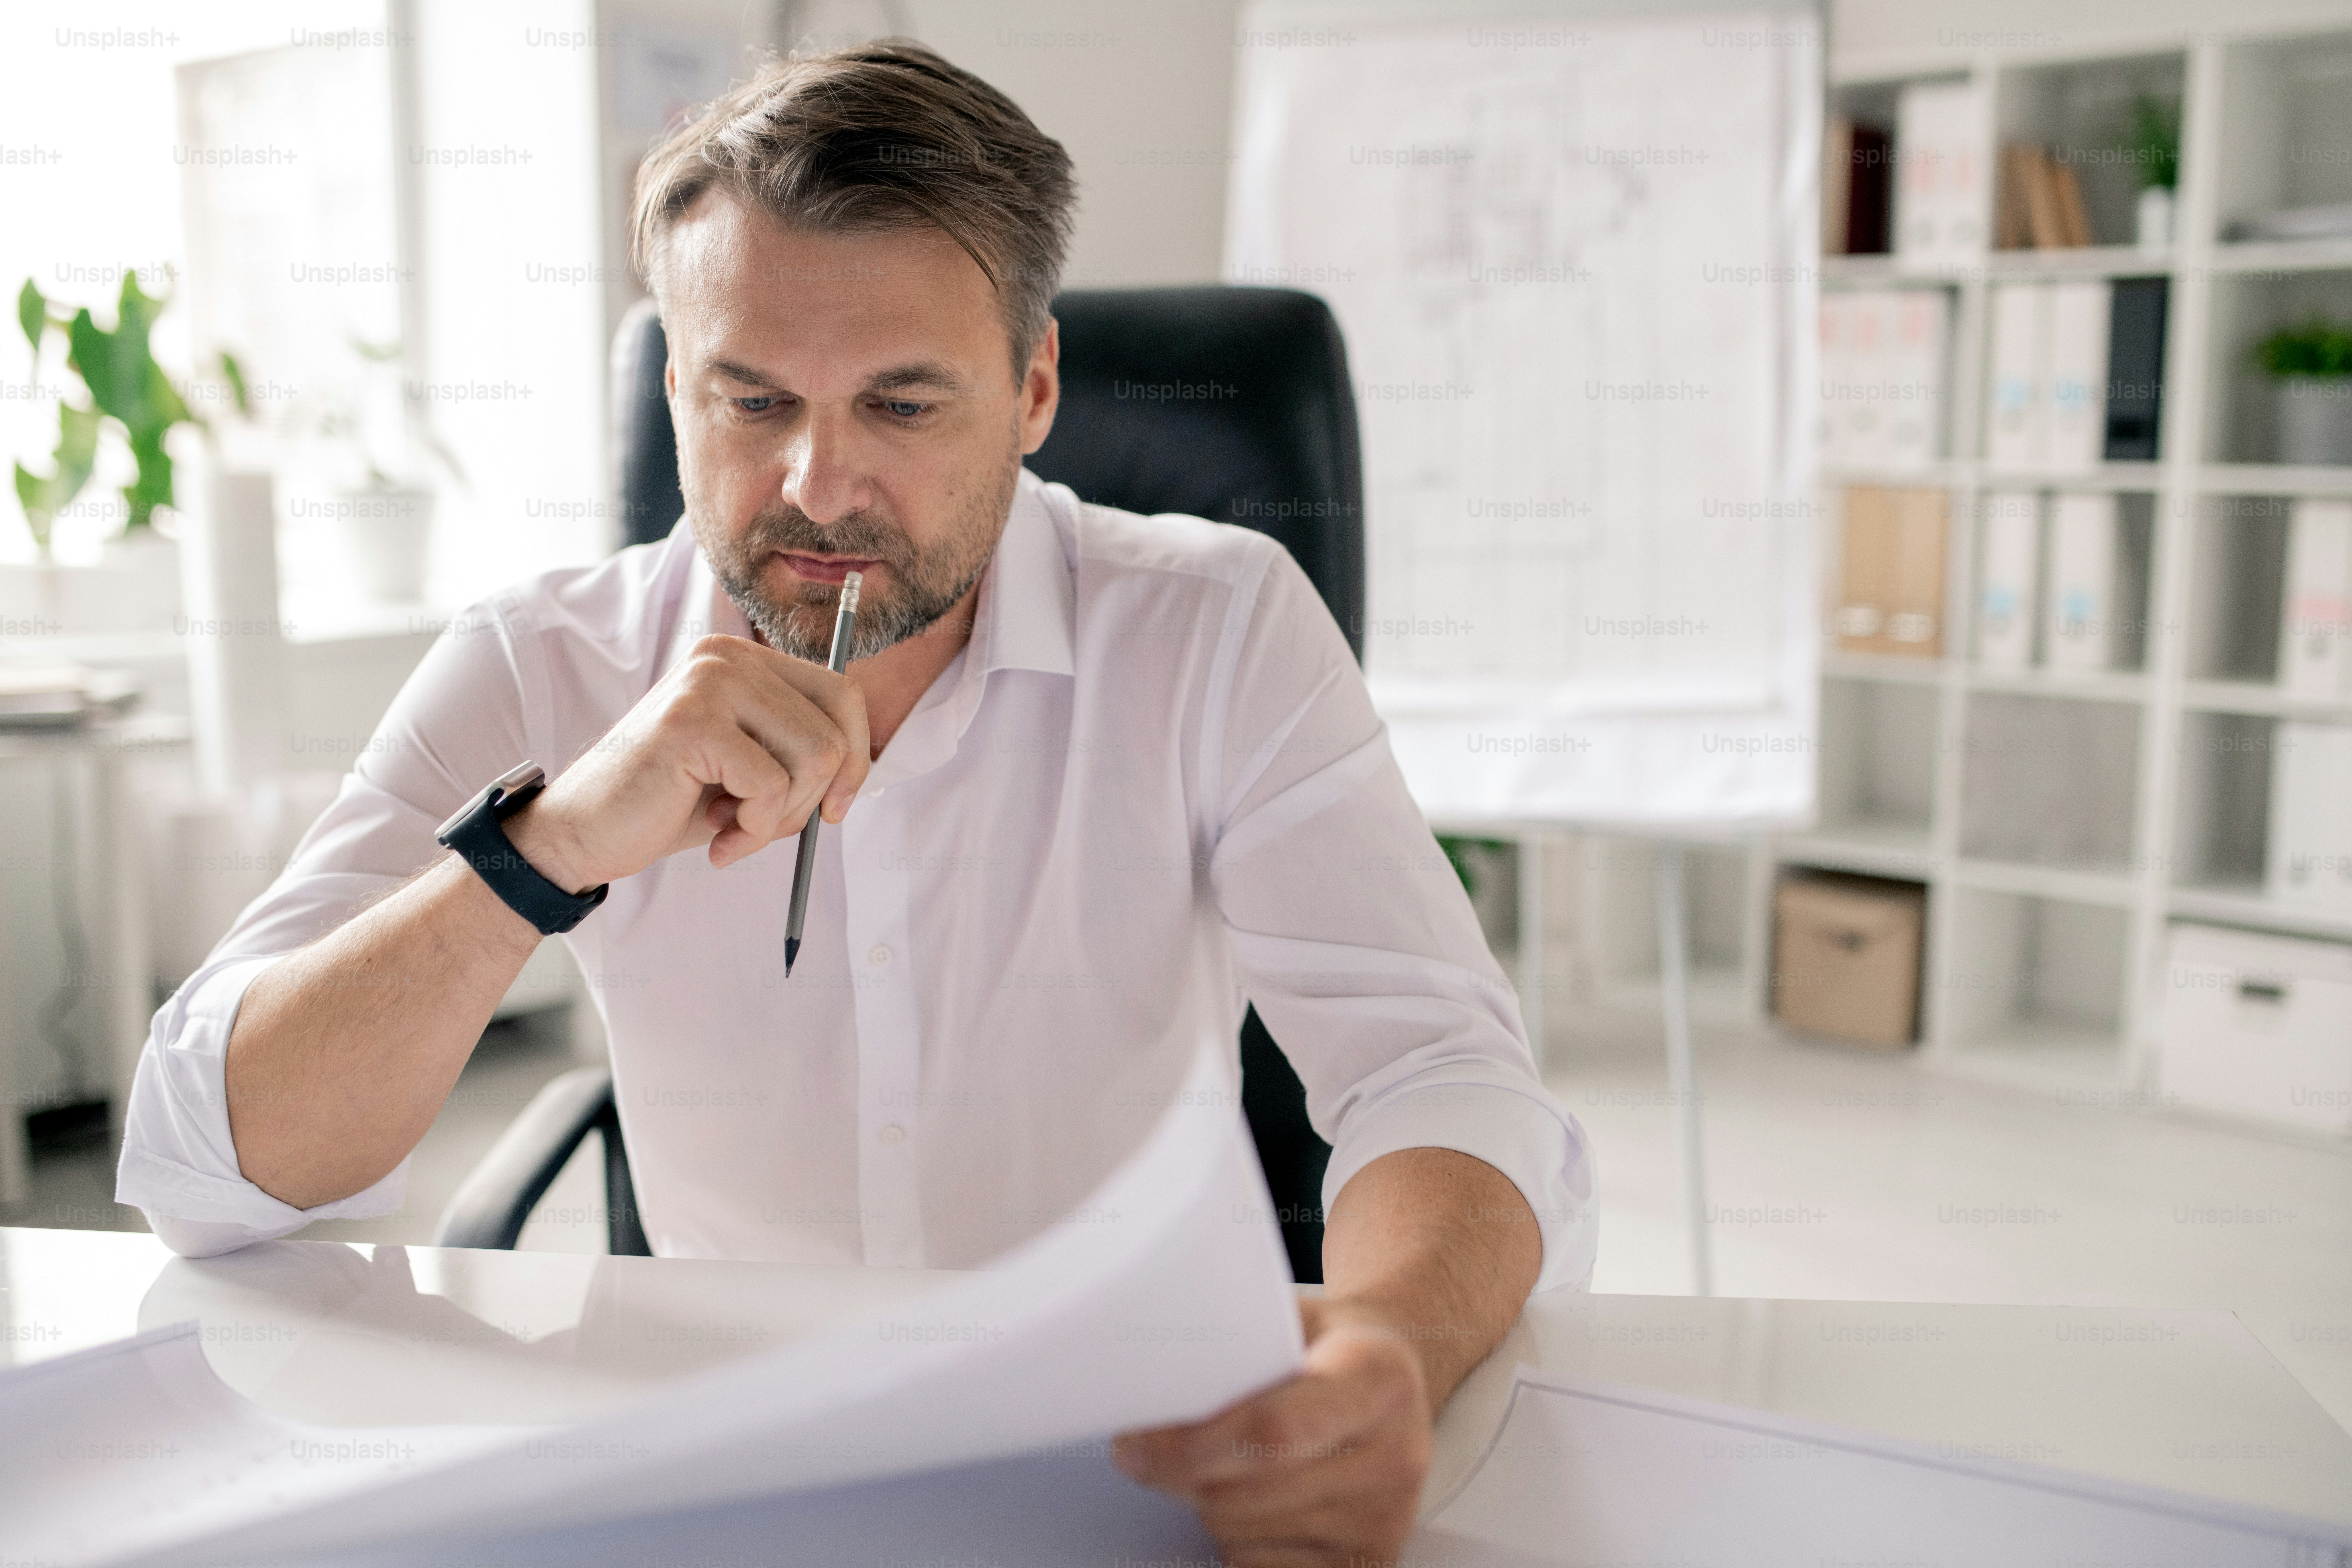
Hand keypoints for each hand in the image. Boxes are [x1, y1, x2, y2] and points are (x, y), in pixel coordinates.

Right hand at [505, 634, 869, 887]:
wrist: (585, 832)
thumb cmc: (671, 804)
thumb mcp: (749, 770)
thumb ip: (800, 751)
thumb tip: (862, 762)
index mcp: (744, 660)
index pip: (843, 693)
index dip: (855, 757)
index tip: (834, 809)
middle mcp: (728, 657)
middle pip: (837, 725)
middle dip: (820, 793)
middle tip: (773, 826)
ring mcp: (708, 683)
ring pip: (814, 756)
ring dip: (784, 816)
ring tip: (734, 830)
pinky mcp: (693, 722)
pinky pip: (771, 786)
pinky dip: (753, 831)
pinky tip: (716, 841)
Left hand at [1114, 1296, 1433, 1566]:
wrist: (1398, 1381)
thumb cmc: (1336, 1346)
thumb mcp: (1295, 1317)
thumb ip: (1235, 1339)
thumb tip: (1148, 1370)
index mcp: (1377, 1380)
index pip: (1273, 1430)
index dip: (1191, 1445)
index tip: (1135, 1441)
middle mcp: (1394, 1455)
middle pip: (1245, 1493)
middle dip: (1177, 1476)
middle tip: (1144, 1451)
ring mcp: (1383, 1517)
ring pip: (1241, 1533)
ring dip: (1202, 1504)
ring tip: (1213, 1462)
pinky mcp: (1370, 1561)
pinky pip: (1259, 1566)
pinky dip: (1233, 1538)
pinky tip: (1247, 1496)